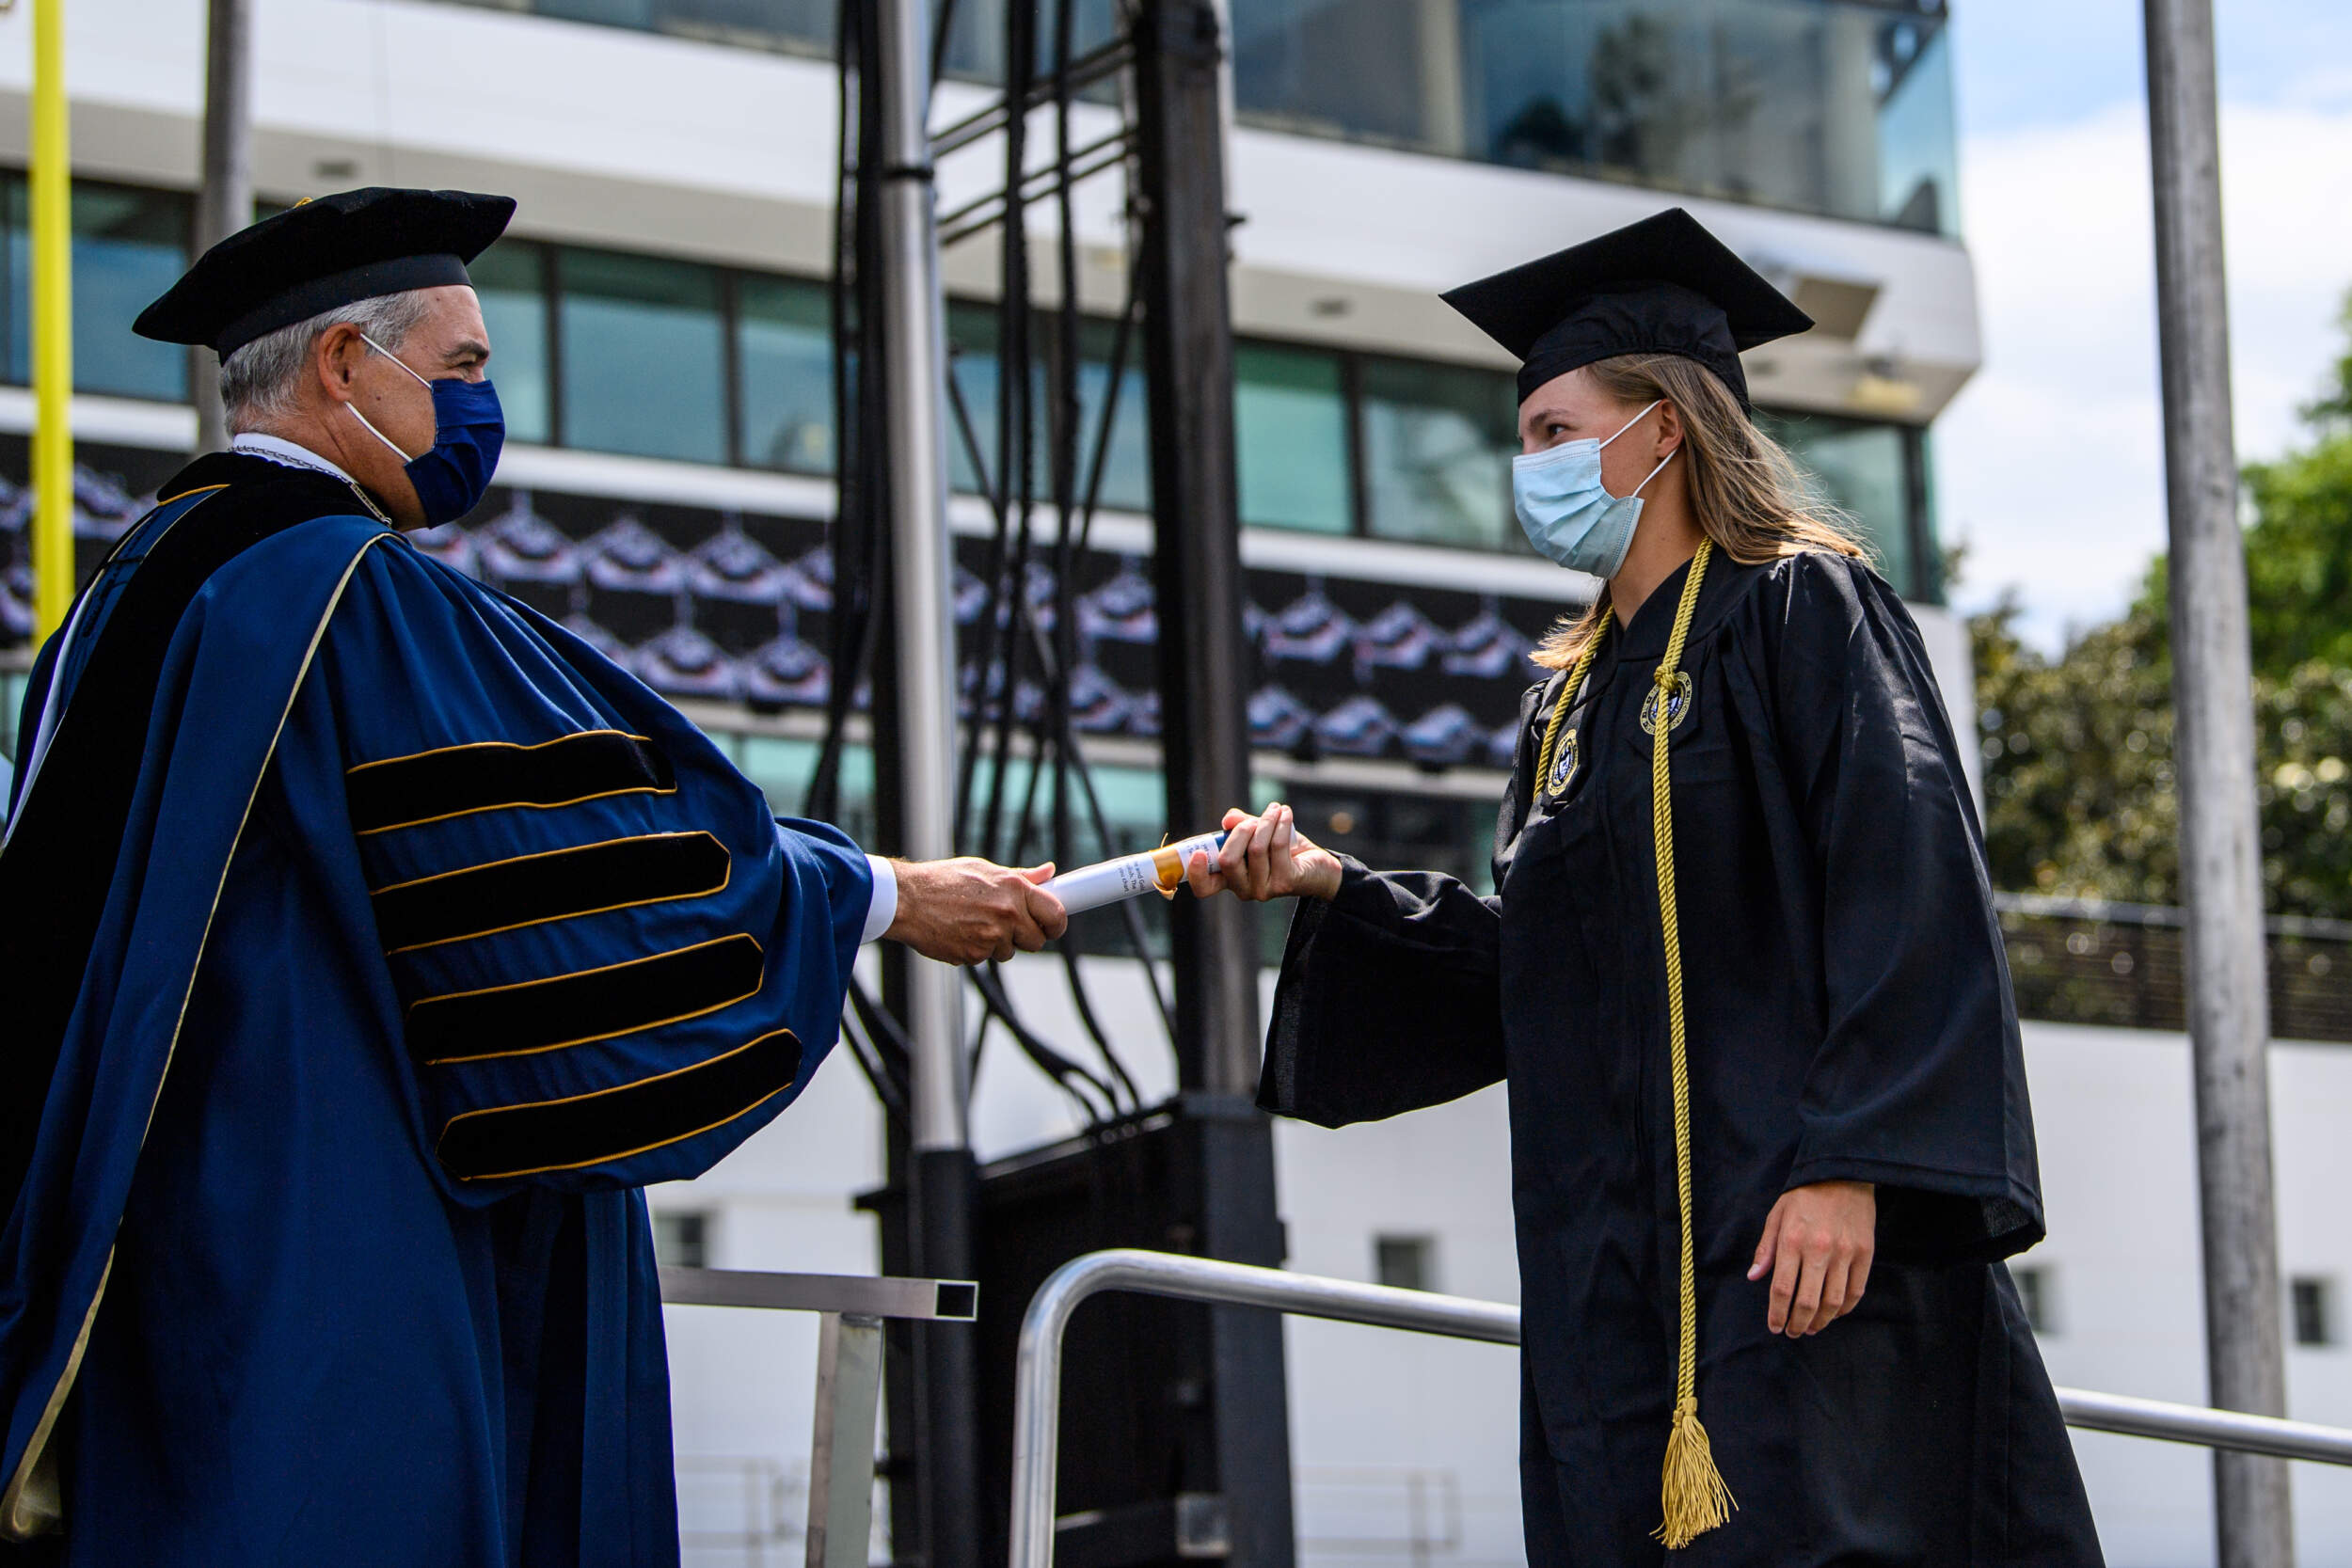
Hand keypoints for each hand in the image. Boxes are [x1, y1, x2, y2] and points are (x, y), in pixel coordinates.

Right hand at [884, 858, 1067, 965]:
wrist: (907, 900)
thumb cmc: (943, 880)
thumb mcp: (983, 869)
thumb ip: (1020, 876)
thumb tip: (1049, 872)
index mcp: (1014, 889)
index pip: (1056, 914)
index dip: (1056, 924)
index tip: (1052, 926)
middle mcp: (1007, 914)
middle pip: (1036, 940)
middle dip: (1025, 936)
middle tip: (1007, 924)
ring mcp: (991, 937)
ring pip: (1009, 951)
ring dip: (997, 943)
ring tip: (973, 922)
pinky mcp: (974, 955)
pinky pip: (985, 958)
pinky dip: (976, 949)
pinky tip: (960, 931)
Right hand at [1183, 803, 1343, 902]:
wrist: (1317, 865)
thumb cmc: (1282, 849)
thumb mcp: (1257, 834)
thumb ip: (1239, 825)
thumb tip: (1227, 821)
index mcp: (1230, 879)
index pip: (1205, 887)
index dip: (1196, 873)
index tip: (1199, 853)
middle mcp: (1244, 889)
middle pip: (1228, 860)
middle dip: (1240, 831)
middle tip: (1253, 820)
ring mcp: (1264, 889)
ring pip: (1256, 849)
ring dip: (1266, 821)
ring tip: (1275, 810)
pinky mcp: (1285, 883)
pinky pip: (1277, 846)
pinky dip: (1281, 824)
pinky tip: (1286, 814)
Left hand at [1748, 1180, 1874, 1337]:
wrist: (1842, 1173)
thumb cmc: (1804, 1195)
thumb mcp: (1776, 1215)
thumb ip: (1765, 1249)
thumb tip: (1754, 1277)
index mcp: (1792, 1240)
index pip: (1782, 1289)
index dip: (1777, 1314)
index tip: (1775, 1327)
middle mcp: (1819, 1249)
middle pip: (1808, 1302)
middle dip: (1798, 1323)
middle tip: (1793, 1332)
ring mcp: (1846, 1253)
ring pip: (1834, 1302)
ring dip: (1821, 1321)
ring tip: (1812, 1327)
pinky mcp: (1866, 1253)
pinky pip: (1856, 1290)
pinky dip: (1845, 1308)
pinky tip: (1835, 1313)